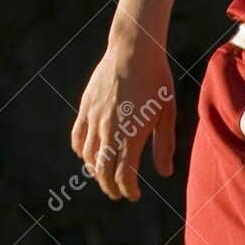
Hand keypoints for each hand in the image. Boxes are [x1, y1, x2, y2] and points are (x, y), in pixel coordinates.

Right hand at [70, 33, 175, 201]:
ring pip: (88, 156)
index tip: (134, 195)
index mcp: (131, 134)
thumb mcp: (167, 115)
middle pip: (103, 170)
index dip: (128, 190)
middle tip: (117, 194)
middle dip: (110, 187)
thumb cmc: (157, 82)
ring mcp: (94, 118)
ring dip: (96, 171)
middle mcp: (109, 129)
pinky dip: (82, 152)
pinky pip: (78, 137)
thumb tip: (164, 174)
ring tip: (105, 177)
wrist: (133, 49)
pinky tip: (89, 156)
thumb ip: (164, 146)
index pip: (124, 174)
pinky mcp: (85, 106)